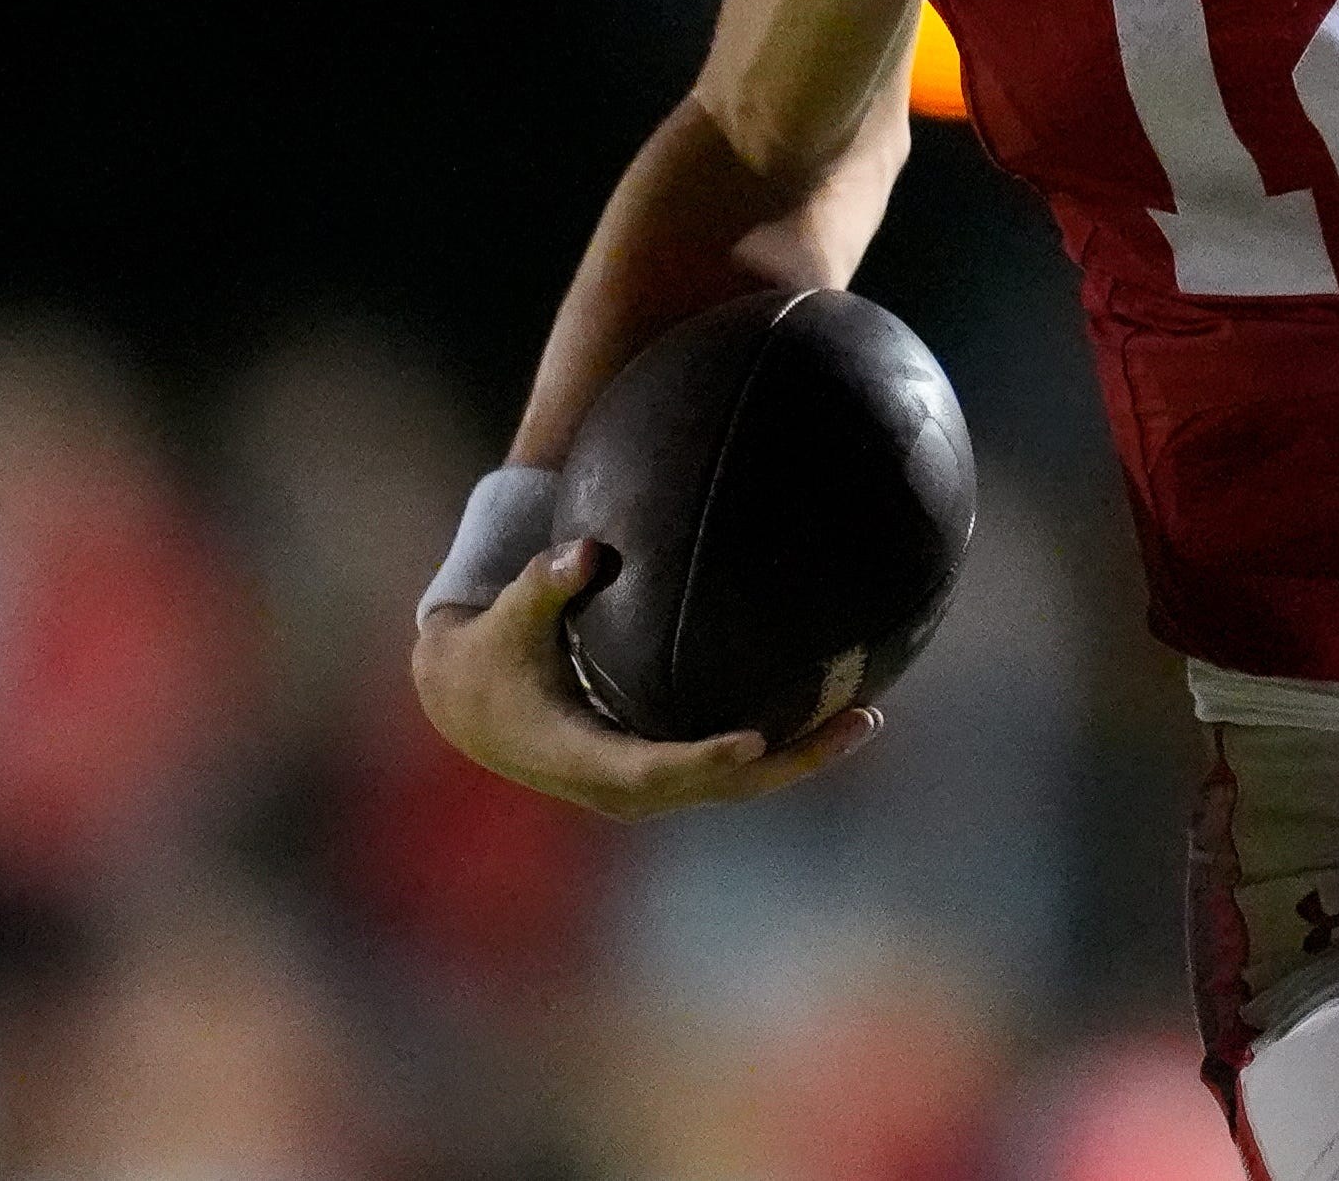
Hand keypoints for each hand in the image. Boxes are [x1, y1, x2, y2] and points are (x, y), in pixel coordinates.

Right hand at [410, 537, 881, 818]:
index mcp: (584, 759)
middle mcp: (621, 788)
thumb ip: (546, 583)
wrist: (471, 709)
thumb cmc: (492, 654)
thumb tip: (589, 550)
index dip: (703, 763)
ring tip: (867, 715)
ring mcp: (644, 788)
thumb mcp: (510, 617)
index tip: (755, 742)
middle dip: (792, 762)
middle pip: (721, 788)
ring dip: (800, 757)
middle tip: (859, 721)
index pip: (653, 772)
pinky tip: (827, 707)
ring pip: (735, 785)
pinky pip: (726, 770)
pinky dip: (777, 747)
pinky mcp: (658, 776)